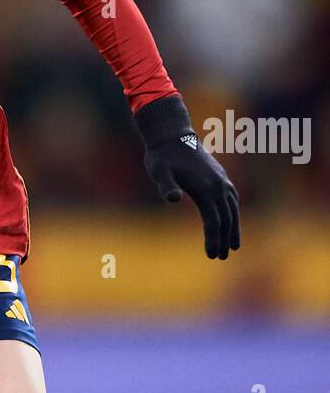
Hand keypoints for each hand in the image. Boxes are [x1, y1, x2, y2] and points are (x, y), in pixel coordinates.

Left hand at [135, 95, 240, 259]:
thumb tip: (172, 199)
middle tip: (221, 257)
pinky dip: (233, 212)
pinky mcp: (220, 176)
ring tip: (233, 246)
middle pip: (226, 218)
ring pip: (232, 209)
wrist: (172, 135)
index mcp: (205, 188)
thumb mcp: (159, 171)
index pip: (213, 221)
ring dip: (233, 228)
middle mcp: (218, 185)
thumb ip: (166, 185)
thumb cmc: (162, 156)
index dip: (213, 239)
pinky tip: (231, 220)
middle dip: (224, 239)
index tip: (212, 255)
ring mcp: (222, 180)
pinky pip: (232, 199)